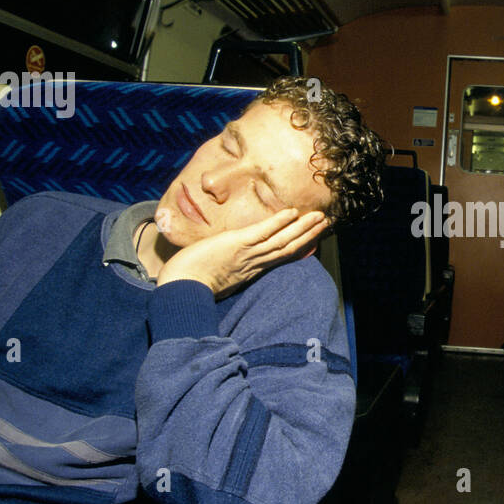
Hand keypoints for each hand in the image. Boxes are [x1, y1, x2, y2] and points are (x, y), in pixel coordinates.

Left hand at [156, 208, 328, 296]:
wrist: (179, 290)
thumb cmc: (188, 286)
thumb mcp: (213, 279)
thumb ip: (224, 273)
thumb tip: (223, 271)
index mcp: (249, 272)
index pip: (278, 257)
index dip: (297, 247)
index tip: (310, 239)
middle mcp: (253, 263)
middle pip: (287, 248)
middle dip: (307, 235)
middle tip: (324, 223)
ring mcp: (246, 254)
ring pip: (281, 240)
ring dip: (302, 228)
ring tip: (319, 216)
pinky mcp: (236, 244)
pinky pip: (262, 232)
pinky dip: (278, 222)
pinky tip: (292, 213)